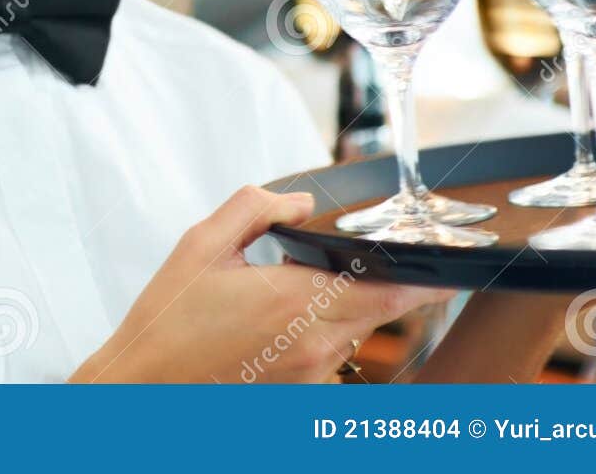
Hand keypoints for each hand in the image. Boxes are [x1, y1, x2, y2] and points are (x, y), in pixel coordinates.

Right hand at [69, 185, 457, 382]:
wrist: (146, 388)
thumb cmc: (168, 322)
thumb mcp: (201, 246)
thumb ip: (253, 209)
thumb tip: (298, 203)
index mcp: (295, 300)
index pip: (390, 289)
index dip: (429, 276)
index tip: (448, 261)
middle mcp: (315, 343)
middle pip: (384, 310)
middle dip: (396, 283)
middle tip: (397, 259)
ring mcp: (311, 374)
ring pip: (358, 332)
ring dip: (352, 306)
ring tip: (306, 286)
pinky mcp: (301, 392)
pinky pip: (331, 355)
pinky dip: (324, 332)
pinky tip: (281, 321)